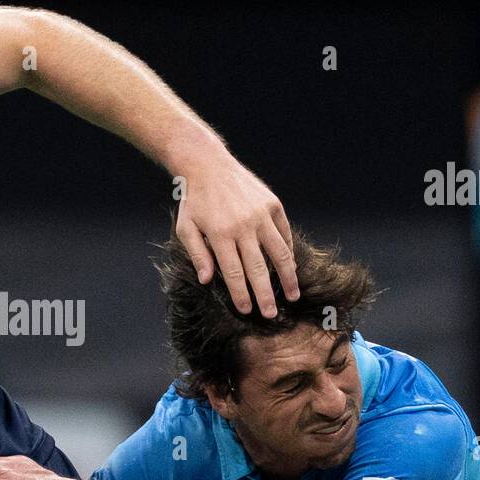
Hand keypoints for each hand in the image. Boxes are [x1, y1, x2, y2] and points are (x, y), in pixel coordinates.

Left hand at [175, 152, 296, 316]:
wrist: (208, 165)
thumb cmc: (194, 201)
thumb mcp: (186, 228)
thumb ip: (197, 255)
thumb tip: (207, 281)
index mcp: (220, 234)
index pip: (234, 273)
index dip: (241, 294)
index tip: (247, 310)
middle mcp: (243, 225)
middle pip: (258, 268)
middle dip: (265, 294)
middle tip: (271, 315)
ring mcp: (261, 214)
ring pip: (279, 252)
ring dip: (287, 276)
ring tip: (293, 295)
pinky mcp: (272, 204)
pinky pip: (284, 232)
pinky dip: (288, 251)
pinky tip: (290, 266)